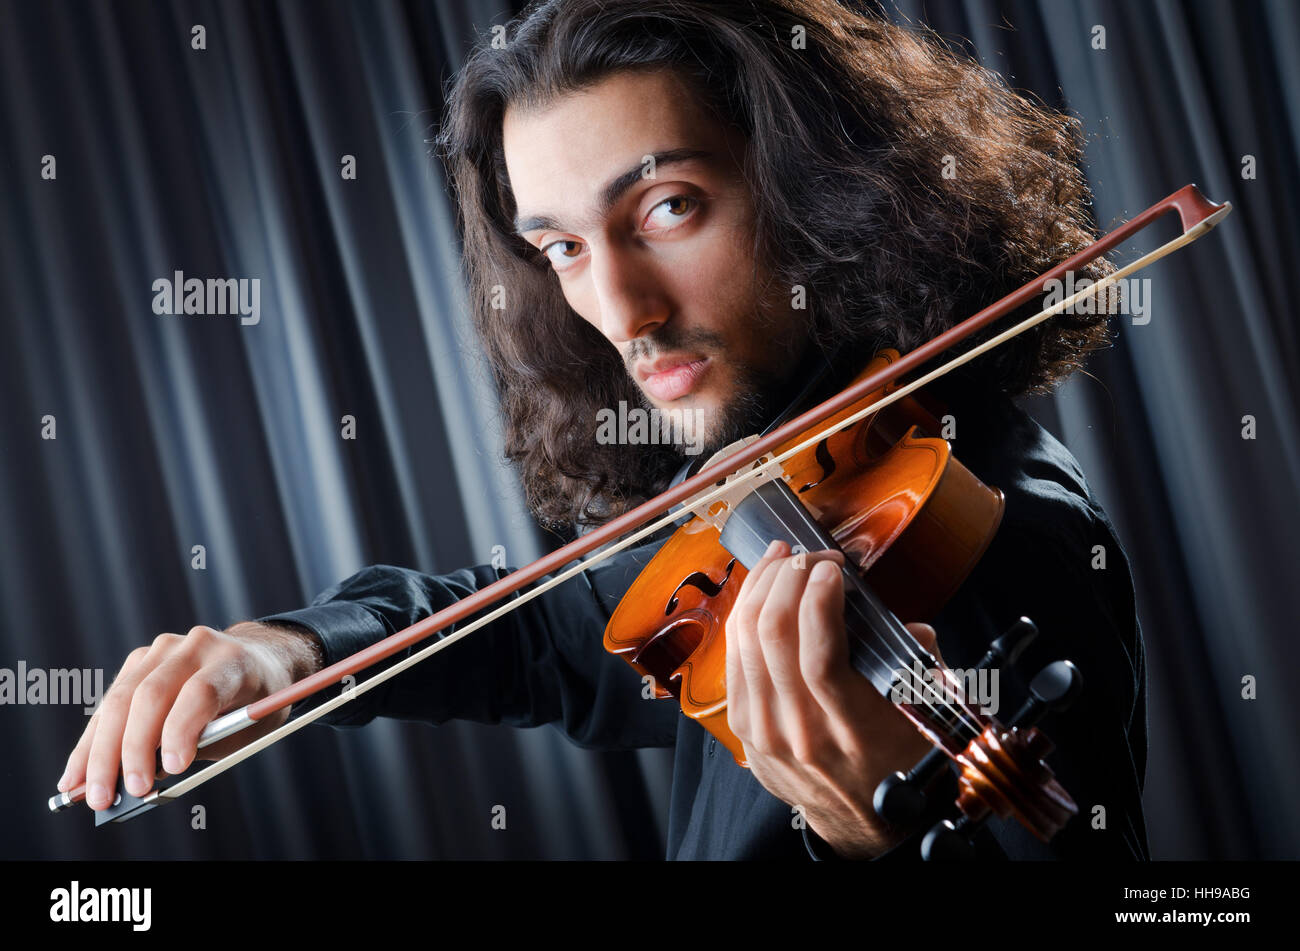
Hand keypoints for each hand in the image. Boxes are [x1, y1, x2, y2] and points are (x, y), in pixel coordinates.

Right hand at [57, 622, 322, 809]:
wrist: (255, 661)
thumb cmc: (252, 703)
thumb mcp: (246, 728)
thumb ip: (202, 746)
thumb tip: (144, 778)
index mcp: (233, 661)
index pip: (200, 692)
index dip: (182, 730)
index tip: (172, 769)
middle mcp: (196, 647)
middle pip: (152, 695)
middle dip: (133, 749)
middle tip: (123, 792)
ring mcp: (163, 650)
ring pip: (121, 700)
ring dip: (102, 752)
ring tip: (92, 794)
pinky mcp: (139, 661)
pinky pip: (109, 704)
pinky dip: (92, 742)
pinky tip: (78, 775)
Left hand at [725, 540, 945, 858]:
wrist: (861, 820)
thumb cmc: (895, 763)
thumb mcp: (926, 718)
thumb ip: (922, 668)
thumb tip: (910, 626)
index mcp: (853, 732)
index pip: (820, 657)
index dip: (820, 600)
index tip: (833, 568)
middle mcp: (801, 732)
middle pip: (775, 637)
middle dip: (789, 579)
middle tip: (810, 556)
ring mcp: (765, 731)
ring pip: (747, 641)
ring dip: (762, 588)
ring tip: (782, 559)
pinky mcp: (743, 726)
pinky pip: (733, 657)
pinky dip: (744, 615)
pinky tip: (760, 591)